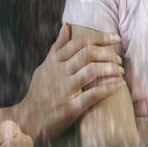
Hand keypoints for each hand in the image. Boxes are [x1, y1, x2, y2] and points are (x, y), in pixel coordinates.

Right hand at [15, 23, 124, 141]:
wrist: (27, 120)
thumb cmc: (39, 92)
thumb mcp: (45, 67)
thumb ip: (57, 47)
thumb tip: (67, 26)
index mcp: (54, 62)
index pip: (79, 42)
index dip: (100, 37)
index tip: (116, 38)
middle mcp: (59, 73)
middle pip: (88, 53)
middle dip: (108, 54)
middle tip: (119, 59)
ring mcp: (64, 90)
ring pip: (92, 71)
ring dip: (111, 69)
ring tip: (120, 71)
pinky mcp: (70, 108)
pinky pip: (93, 94)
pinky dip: (109, 88)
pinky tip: (120, 85)